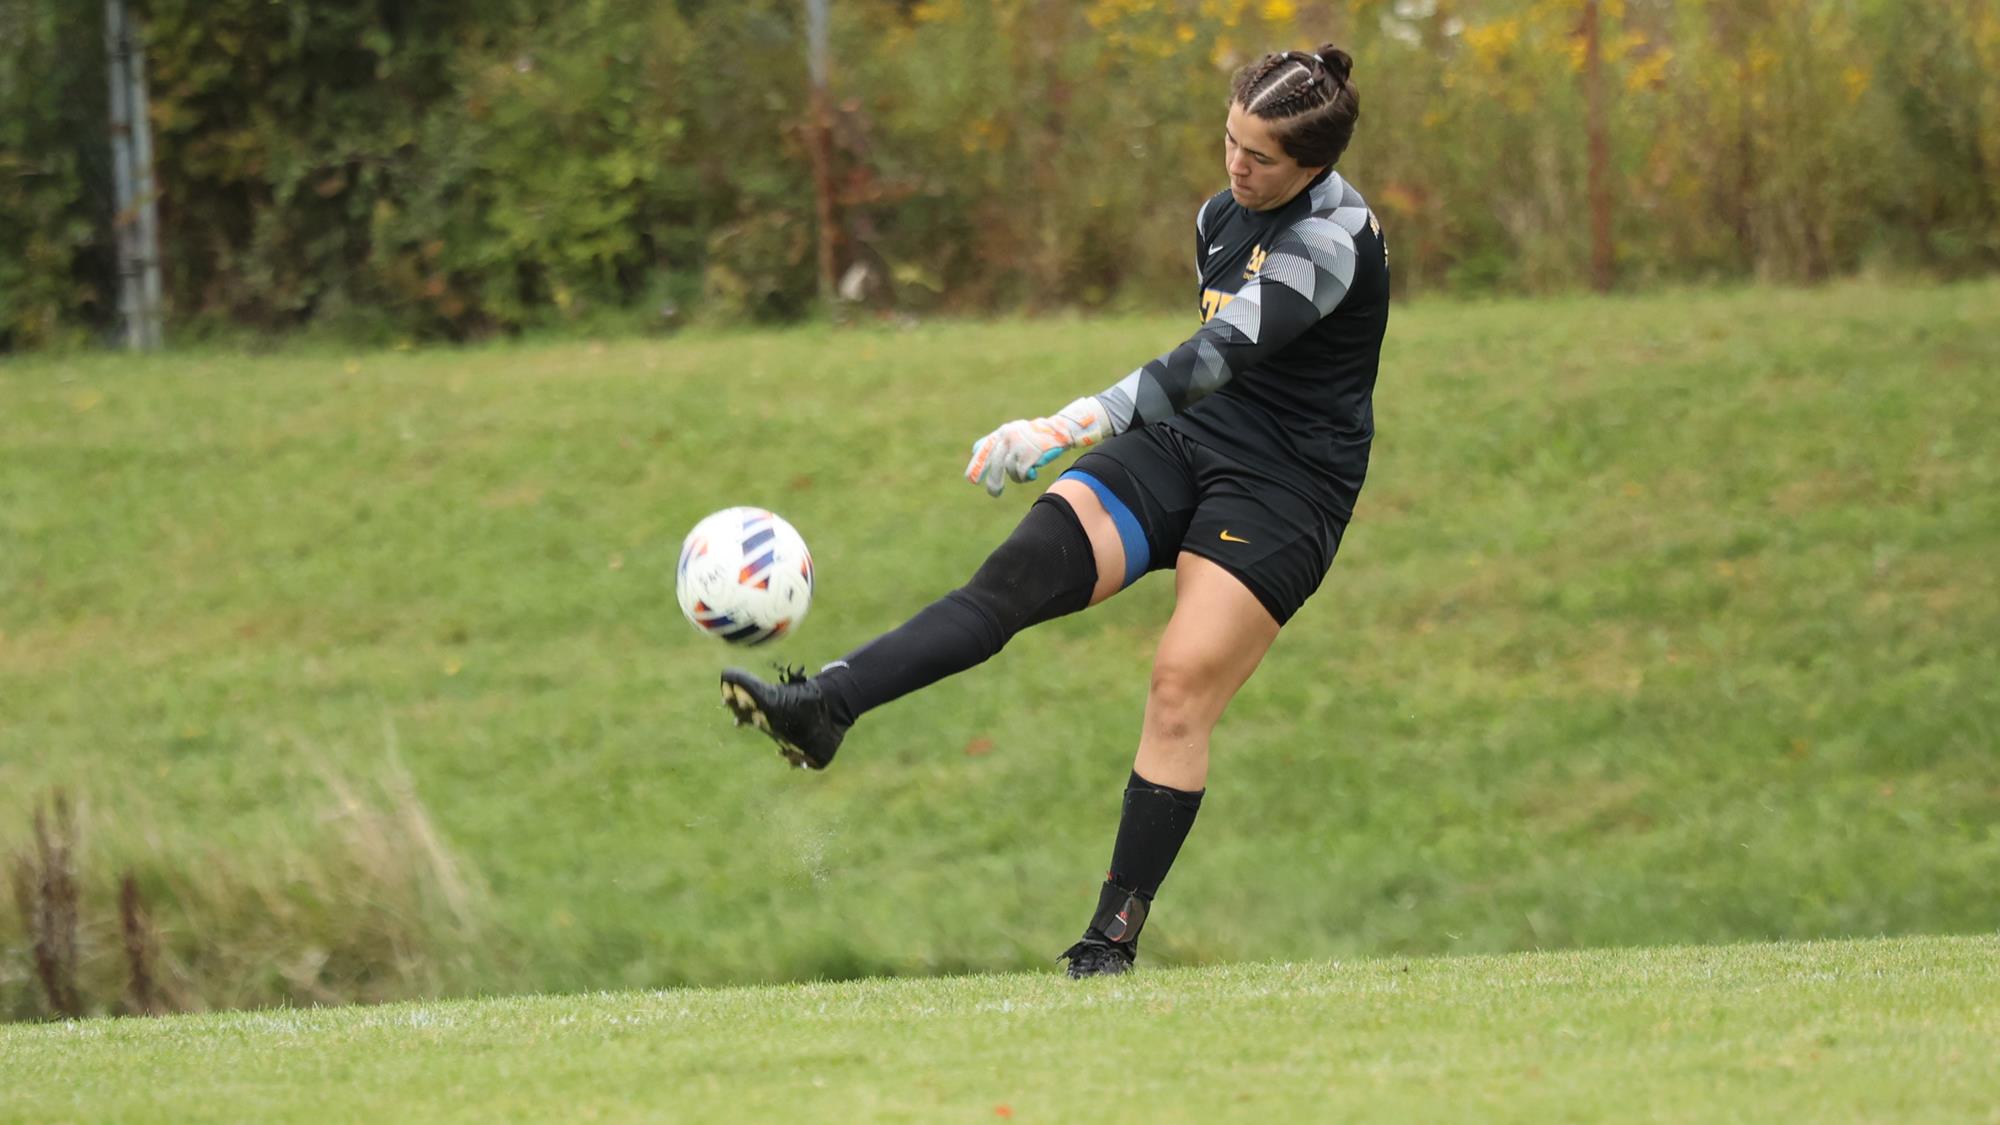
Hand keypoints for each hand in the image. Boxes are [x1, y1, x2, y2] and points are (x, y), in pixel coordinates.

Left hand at [964, 396, 1108, 496]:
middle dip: (994, 482)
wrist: (1060, 429)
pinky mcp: (1029, 455)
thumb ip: (998, 441)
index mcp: (1002, 432)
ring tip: (1025, 475)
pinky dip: (1027, 477)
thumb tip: (974, 449)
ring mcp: (1018, 446)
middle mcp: (1007, 437)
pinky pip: (1022, 473)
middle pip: (995, 465)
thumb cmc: (1036, 434)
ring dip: (1018, 477)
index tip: (972, 480)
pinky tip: (1033, 474)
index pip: (984, 449)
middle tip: (995, 493)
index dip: (977, 466)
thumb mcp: (1015, 432)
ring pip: (1010, 470)